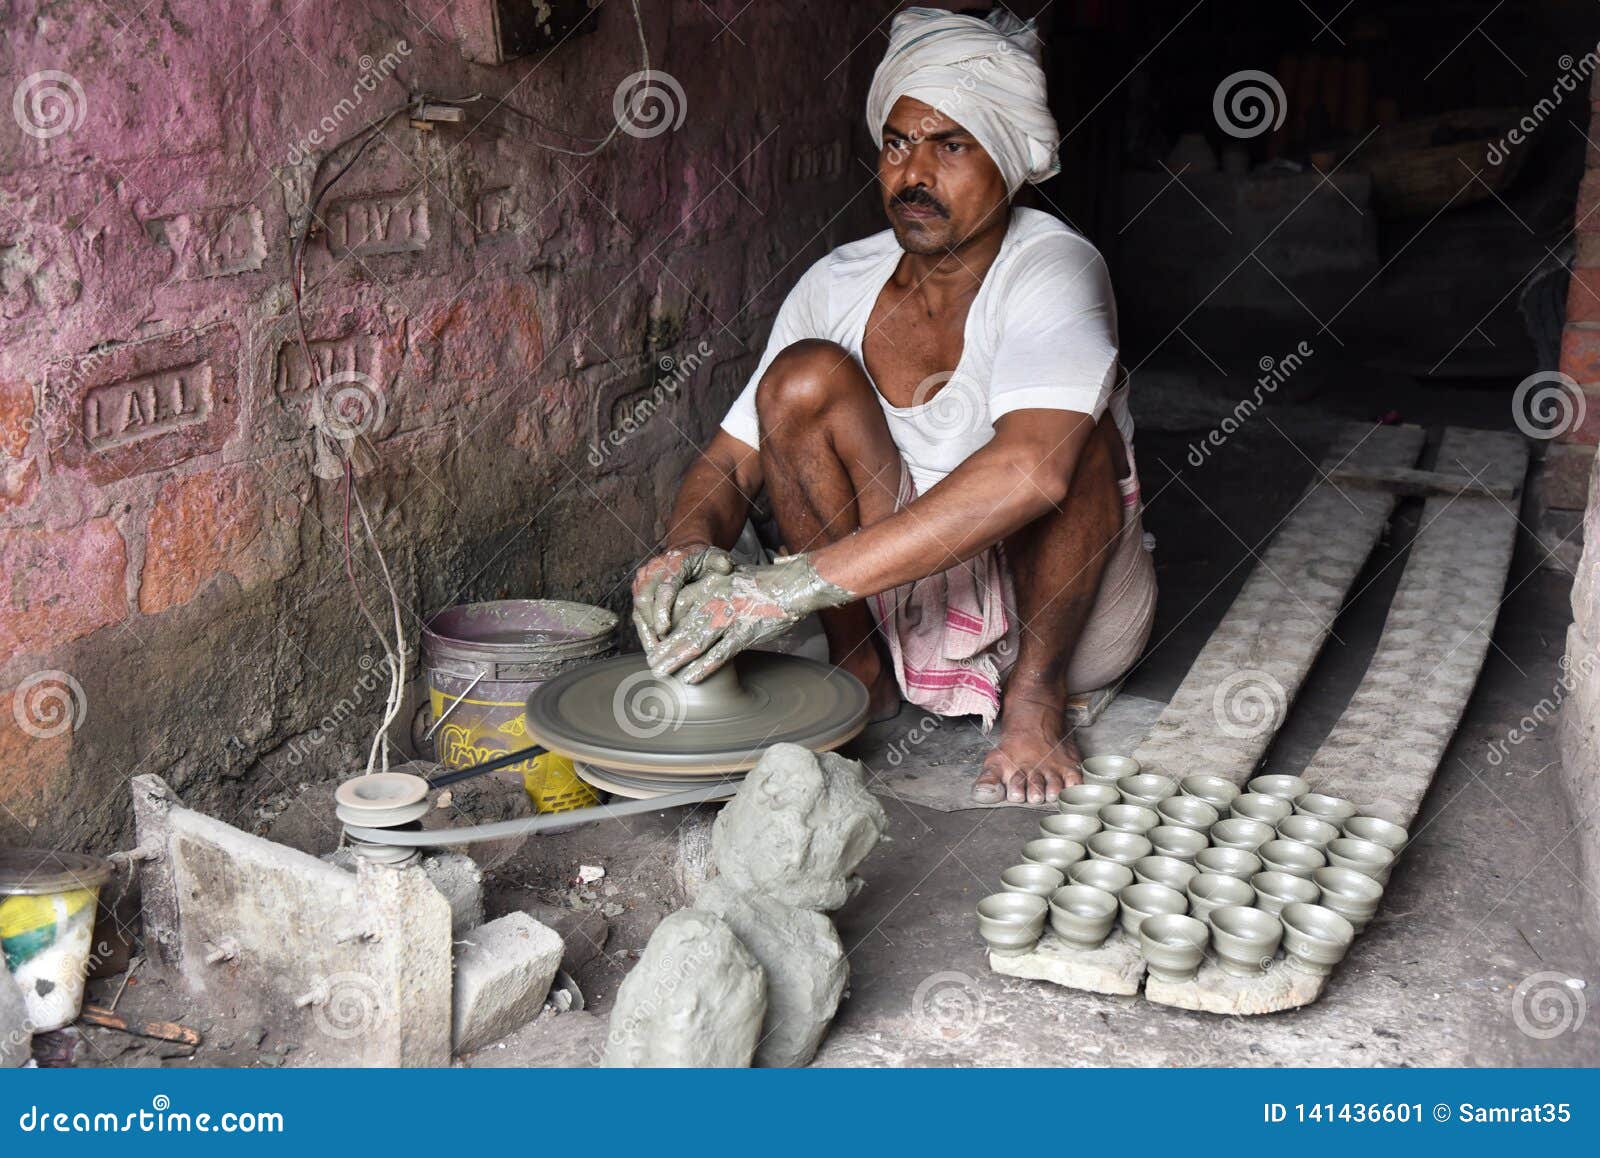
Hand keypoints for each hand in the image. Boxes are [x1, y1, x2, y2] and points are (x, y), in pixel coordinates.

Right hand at [631, 544, 735, 649]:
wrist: (685, 550)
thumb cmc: (702, 559)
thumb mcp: (714, 557)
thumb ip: (719, 561)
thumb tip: (726, 566)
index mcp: (671, 563)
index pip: (663, 588)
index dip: (662, 609)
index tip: (664, 630)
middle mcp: (652, 571)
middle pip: (644, 600)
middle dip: (652, 625)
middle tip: (661, 649)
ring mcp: (643, 582)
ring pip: (638, 610)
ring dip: (647, 633)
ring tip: (657, 655)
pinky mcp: (640, 593)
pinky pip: (638, 616)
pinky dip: (646, 633)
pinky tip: (655, 650)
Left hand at [648, 555, 855, 683]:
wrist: (793, 585)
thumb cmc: (763, 584)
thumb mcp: (730, 578)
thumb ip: (711, 590)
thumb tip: (695, 606)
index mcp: (709, 585)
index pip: (675, 606)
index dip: (661, 624)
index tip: (653, 639)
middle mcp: (714, 599)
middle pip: (680, 626)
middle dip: (663, 647)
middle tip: (651, 662)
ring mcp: (728, 616)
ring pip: (694, 641)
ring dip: (674, 659)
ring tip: (660, 672)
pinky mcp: (743, 632)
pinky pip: (719, 653)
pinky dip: (703, 667)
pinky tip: (689, 678)